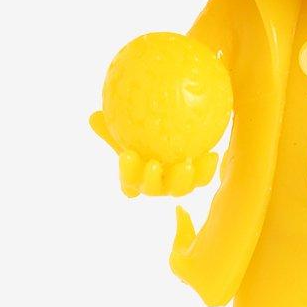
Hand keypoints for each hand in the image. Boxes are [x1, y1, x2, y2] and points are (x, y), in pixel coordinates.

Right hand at [88, 112, 218, 196]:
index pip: (128, 183)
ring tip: (187, 164)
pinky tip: (212, 154)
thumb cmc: (142, 136)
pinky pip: (203, 177)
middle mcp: (156, 186)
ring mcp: (177, 185)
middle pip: (153, 189)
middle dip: (152, 180)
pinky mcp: (197, 179)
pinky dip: (207, 169)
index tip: (127, 155)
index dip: (127, 174)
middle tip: (154, 164)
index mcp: (137, 178)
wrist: (171, 137)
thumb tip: (94, 116)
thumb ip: (111, 128)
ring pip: (180, 189)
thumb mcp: (126, 132)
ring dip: (183, 179)